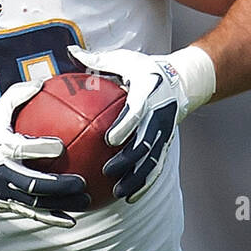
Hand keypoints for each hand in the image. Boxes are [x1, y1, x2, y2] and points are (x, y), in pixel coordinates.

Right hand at [0, 81, 89, 227]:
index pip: (20, 149)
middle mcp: (1, 172)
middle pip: (31, 183)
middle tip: (80, 182)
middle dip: (57, 185)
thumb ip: (19, 95)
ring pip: (36, 203)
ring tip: (86, 201)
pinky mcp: (8, 205)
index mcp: (0, 147)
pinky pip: (33, 214)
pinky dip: (52, 218)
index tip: (60, 146)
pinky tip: (73, 220)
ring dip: (61, 204)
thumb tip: (45, 81)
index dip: (39, 148)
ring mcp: (4, 192)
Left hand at [69, 44, 214, 201]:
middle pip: (145, 142)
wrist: (182, 81)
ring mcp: (163, 133)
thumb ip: (97, 60)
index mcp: (147, 93)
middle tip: (108, 171)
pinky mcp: (165, 145)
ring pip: (152, 160)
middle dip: (128, 160)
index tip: (109, 138)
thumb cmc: (144, 69)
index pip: (137, 111)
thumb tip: (68, 51)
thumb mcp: (124, 59)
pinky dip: (143, 184)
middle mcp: (158, 115)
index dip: (126, 125)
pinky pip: (155, 167)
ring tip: (118, 193)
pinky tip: (128, 199)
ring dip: (136, 179)